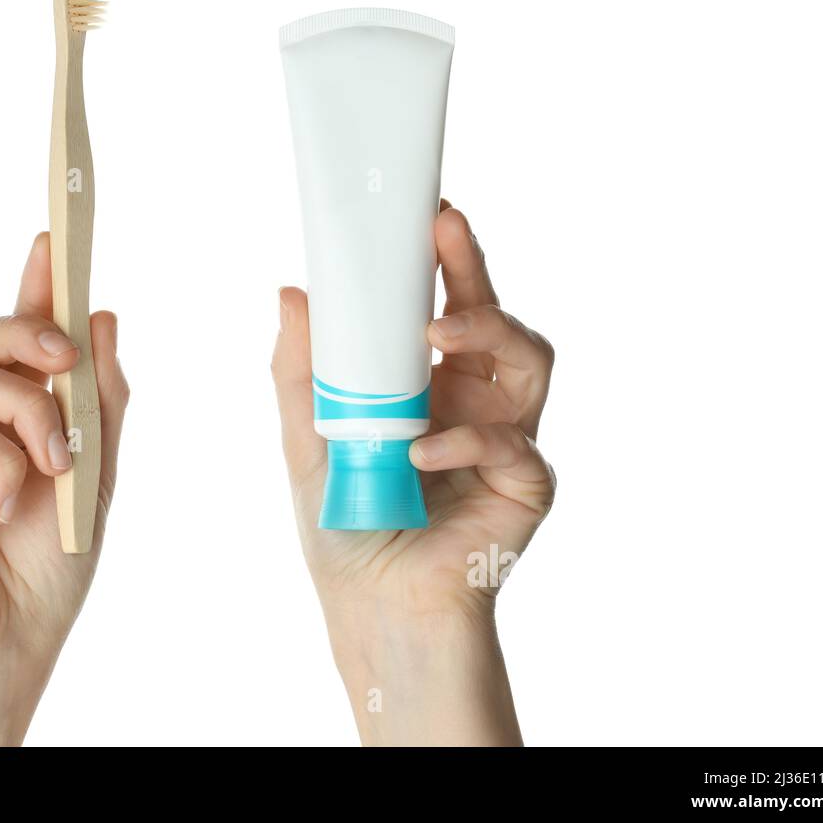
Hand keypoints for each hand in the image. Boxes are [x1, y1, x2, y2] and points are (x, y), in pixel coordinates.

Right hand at [0, 232, 128, 744]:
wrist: (7, 640)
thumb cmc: (45, 568)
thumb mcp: (93, 476)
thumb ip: (97, 402)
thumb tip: (104, 318)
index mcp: (3, 421)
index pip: (12, 339)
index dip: (31, 287)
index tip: (51, 238)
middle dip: (28, 330)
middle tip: (68, 358)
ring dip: (30, 412)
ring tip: (57, 467)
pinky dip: (2, 462)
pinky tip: (4, 507)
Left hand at [272, 201, 553, 744]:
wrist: (373, 608)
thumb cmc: (347, 525)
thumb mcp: (308, 439)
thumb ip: (302, 372)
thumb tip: (291, 292)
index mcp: (432, 385)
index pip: (447, 307)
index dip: (446, 260)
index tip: (428, 214)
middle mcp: (477, 402)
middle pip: (497, 318)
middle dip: (474, 269)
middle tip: (444, 232)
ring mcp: (506, 442)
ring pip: (531, 362)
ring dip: (486, 334)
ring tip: (436, 334)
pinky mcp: (525, 488)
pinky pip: (515, 446)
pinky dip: (466, 441)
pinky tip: (421, 453)